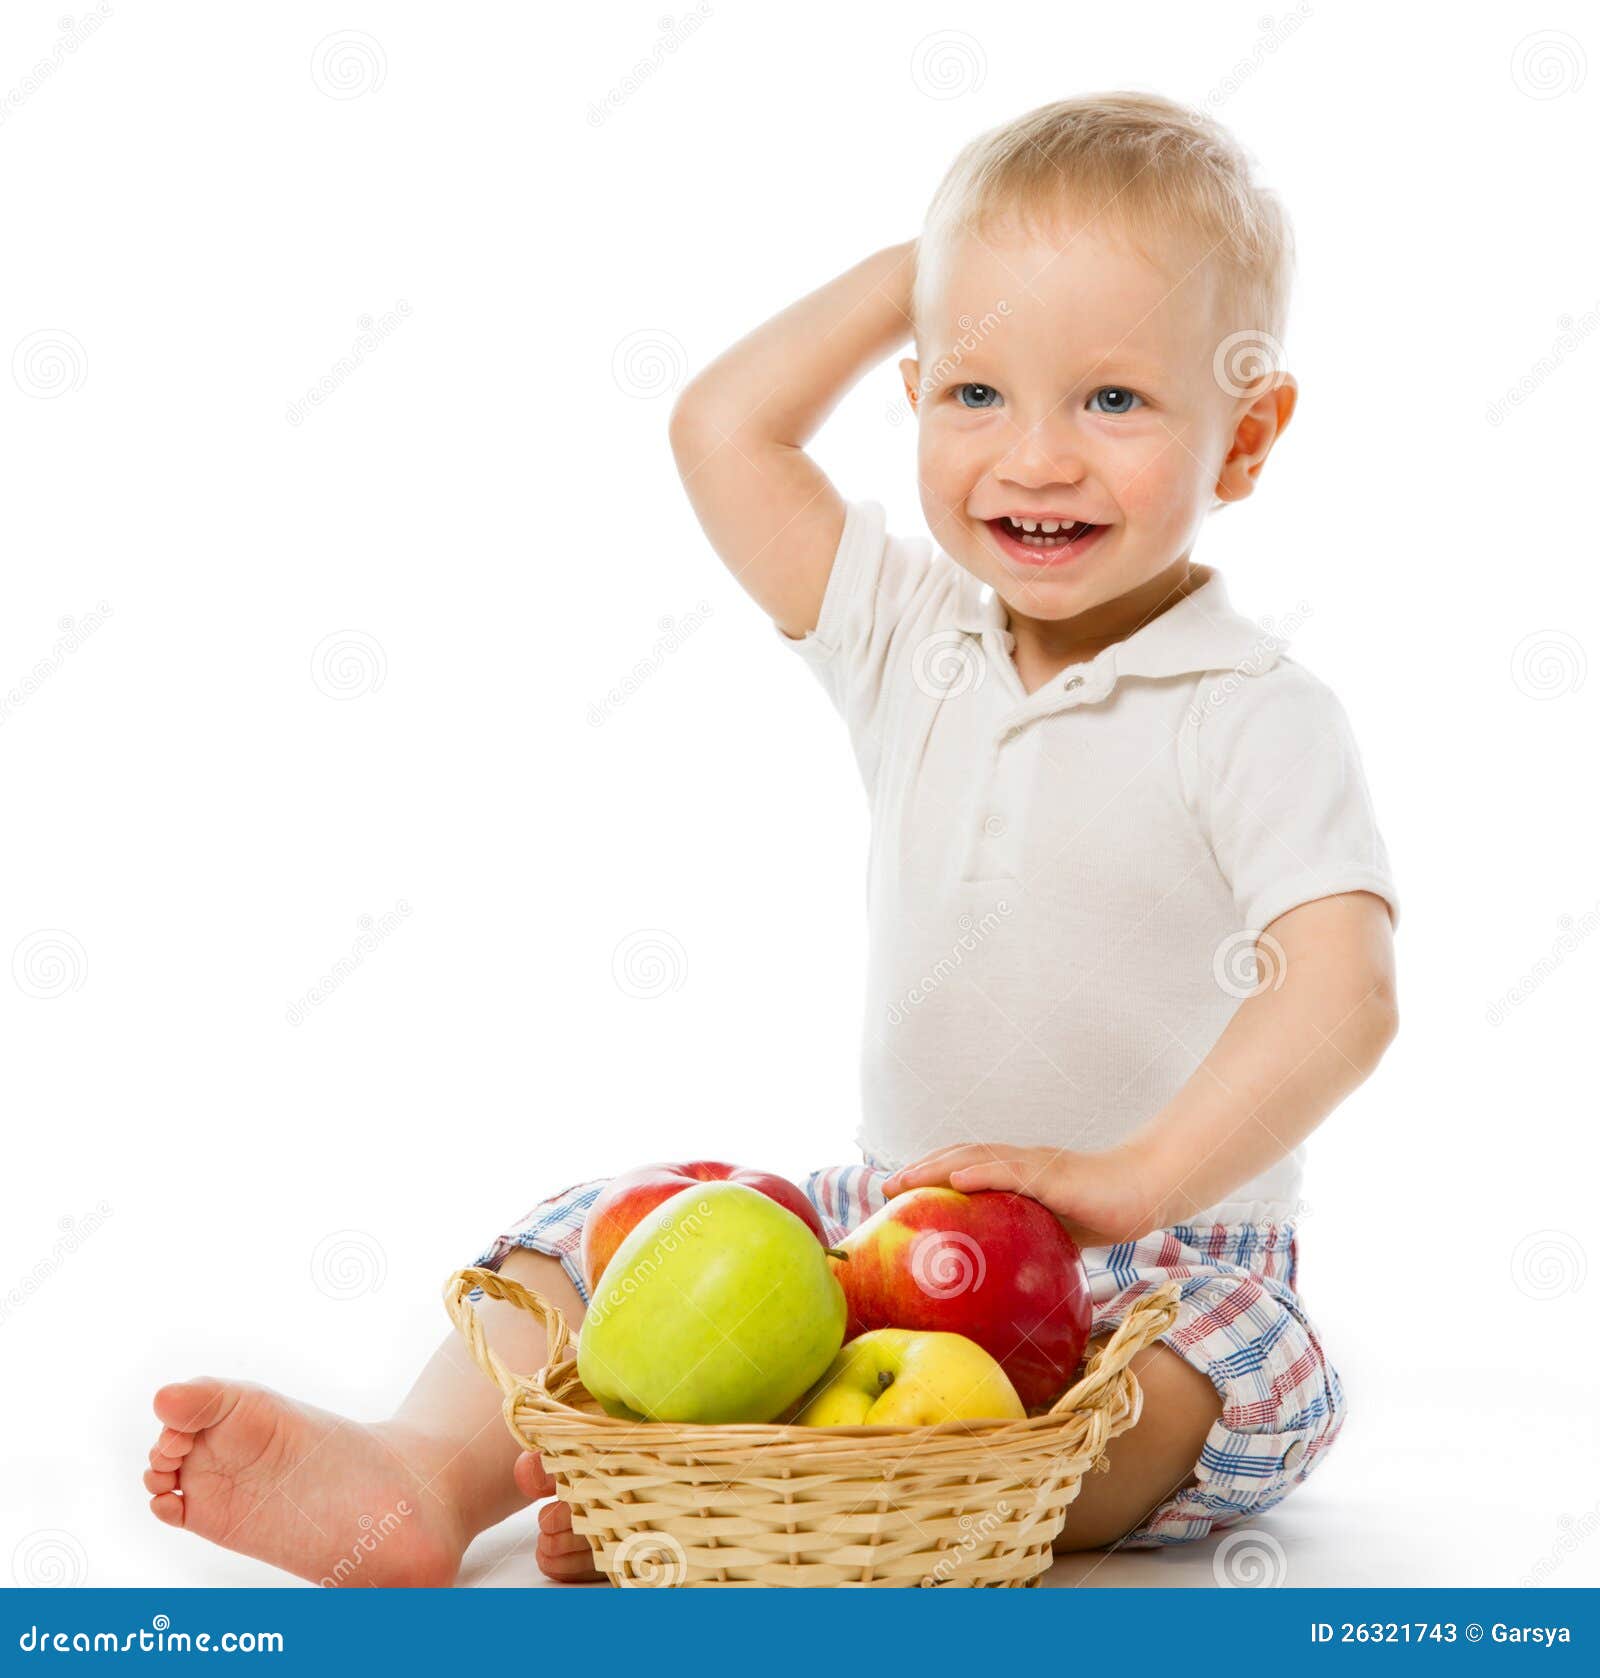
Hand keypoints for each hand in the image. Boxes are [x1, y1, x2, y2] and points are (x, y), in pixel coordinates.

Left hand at [880, 1142, 1168, 1247]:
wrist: (1146, 1191)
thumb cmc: (1101, 1211)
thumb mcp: (1053, 1232)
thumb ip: (1026, 1244)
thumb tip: (999, 1285)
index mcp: (1016, 1175)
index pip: (963, 1171)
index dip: (928, 1177)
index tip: (895, 1196)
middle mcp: (1019, 1163)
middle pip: (959, 1159)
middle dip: (919, 1171)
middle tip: (885, 1189)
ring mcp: (1035, 1166)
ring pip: (976, 1158)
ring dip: (936, 1167)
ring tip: (904, 1180)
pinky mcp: (1055, 1175)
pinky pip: (1013, 1171)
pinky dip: (982, 1172)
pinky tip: (957, 1180)